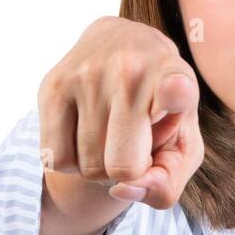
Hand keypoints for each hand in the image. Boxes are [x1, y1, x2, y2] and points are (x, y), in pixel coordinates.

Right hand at [37, 15, 203, 210]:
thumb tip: (121, 190)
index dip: (174, 95)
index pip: (175, 89)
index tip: (175, 90)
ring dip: (98, 167)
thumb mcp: (182, 146)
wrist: (122, 44)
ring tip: (110, 135)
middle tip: (134, 145)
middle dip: (127, 172)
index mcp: (177, 81)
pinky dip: (70, 162)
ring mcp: (88, 75)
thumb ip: (167, 182)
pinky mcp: (52, 85)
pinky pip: (55, 159)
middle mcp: (132, 70)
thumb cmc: (161, 111)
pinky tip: (84, 135)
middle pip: (122, 167)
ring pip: (87, 167)